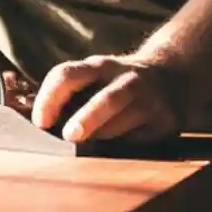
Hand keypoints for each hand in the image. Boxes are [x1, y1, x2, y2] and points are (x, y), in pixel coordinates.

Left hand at [31, 54, 189, 142]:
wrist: (172, 77)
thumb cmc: (116, 84)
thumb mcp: (94, 79)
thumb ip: (69, 96)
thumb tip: (39, 125)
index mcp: (98, 67)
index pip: (68, 75)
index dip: (50, 98)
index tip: (40, 123)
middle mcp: (126, 79)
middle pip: (106, 99)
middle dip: (87, 118)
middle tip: (70, 136)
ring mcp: (149, 99)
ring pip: (124, 122)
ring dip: (104, 136)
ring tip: (95, 142)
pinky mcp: (166, 119)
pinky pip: (141, 139)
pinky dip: (126, 144)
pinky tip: (125, 141)